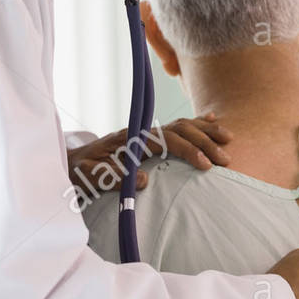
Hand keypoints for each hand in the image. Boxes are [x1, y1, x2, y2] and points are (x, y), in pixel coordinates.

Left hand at [67, 114, 232, 193]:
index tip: (205, 166)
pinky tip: (212, 119)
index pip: (166, 140)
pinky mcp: (148, 136)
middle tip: (225, 159)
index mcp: (129, 140)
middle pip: (180, 128)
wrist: (69, 162)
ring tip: (228, 140)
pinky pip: (176, 125)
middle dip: (204, 141)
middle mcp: (140, 132)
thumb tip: (145, 180)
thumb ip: (113, 178)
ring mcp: (145, 132)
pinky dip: (196, 121)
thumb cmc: (79, 172)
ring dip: (206, 130)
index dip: (188, 151)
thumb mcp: (89, 178)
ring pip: (182, 124)